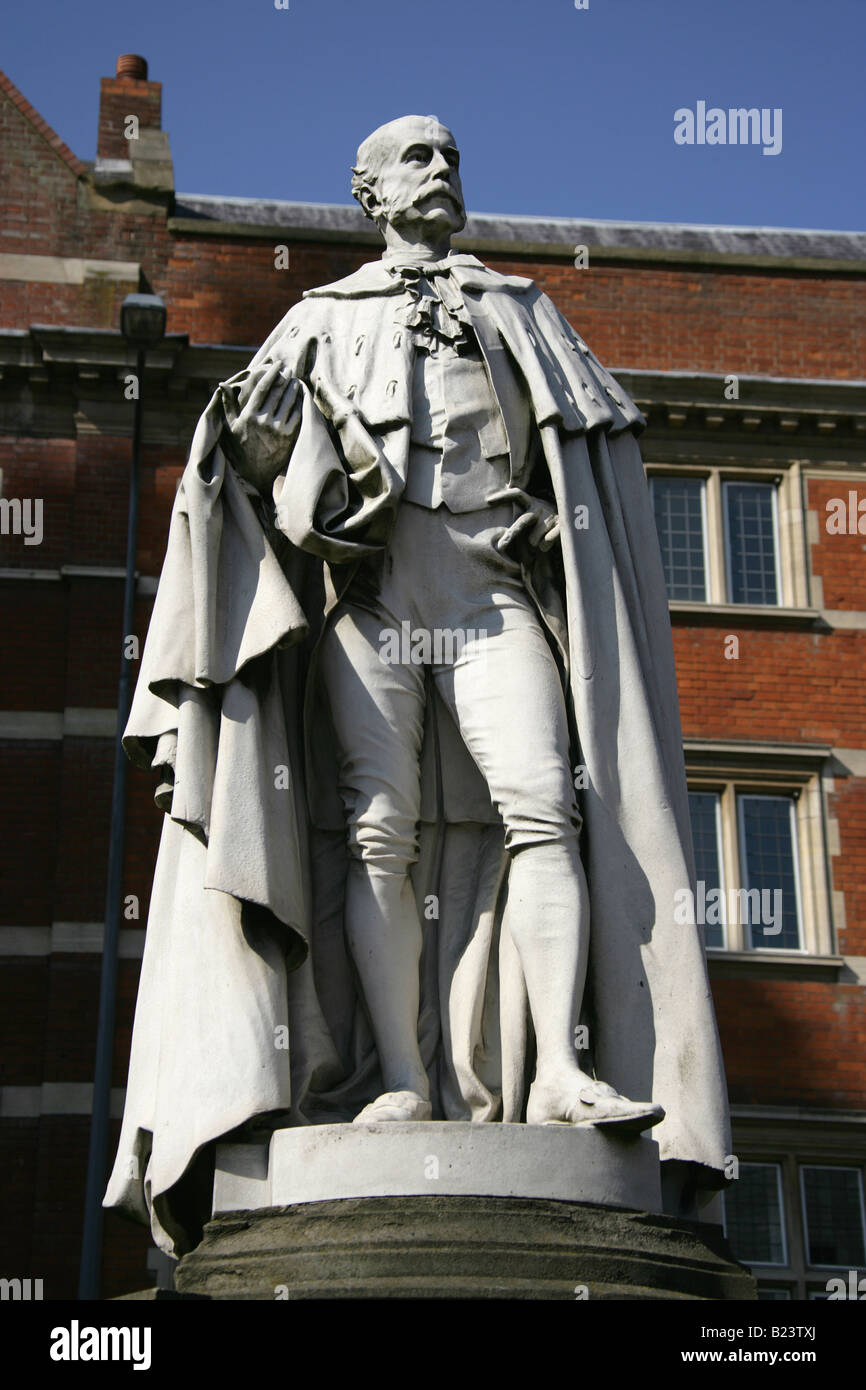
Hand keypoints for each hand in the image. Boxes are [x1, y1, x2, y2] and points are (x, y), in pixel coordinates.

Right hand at [220, 360, 300, 491]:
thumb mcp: (231, 426)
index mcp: (249, 416)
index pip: (263, 388)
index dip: (271, 374)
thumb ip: (227, 405)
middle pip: (278, 392)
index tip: (276, 365)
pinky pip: (297, 414)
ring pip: (289, 401)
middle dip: (284, 378)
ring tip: (294, 381)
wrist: (256, 473)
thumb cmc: (242, 447)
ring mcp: (278, 429)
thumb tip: (221, 384)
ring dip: (293, 388)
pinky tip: (300, 397)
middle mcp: (264, 421)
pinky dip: (300, 403)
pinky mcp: (289, 436)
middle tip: (288, 371)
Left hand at [487, 486, 559, 553]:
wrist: (572, 525)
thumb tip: (500, 539)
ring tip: (538, 543)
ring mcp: (551, 516)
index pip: (516, 494)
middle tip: (501, 546)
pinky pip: (546, 542)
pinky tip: (547, 545)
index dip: (503, 496)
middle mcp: (540, 507)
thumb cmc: (543, 526)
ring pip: (533, 540)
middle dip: (511, 535)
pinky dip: (545, 546)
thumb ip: (518, 524)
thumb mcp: (531, 520)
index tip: (488, 500)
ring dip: (534, 545)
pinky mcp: (562, 525)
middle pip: (522, 522)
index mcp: (531, 503)